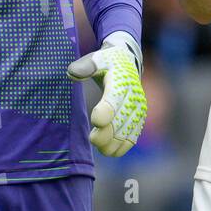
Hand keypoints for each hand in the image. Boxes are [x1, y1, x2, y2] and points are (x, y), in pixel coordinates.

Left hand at [66, 36, 146, 156]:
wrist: (128, 63)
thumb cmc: (107, 63)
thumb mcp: (97, 59)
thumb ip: (85, 66)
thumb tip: (72, 73)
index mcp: (121, 82)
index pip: (114, 99)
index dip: (106, 111)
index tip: (96, 121)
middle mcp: (133, 97)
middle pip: (121, 121)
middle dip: (107, 134)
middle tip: (93, 139)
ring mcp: (138, 109)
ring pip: (127, 133)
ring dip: (114, 143)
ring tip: (99, 147)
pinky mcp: (138, 119)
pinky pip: (132, 137)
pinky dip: (122, 147)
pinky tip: (109, 151)